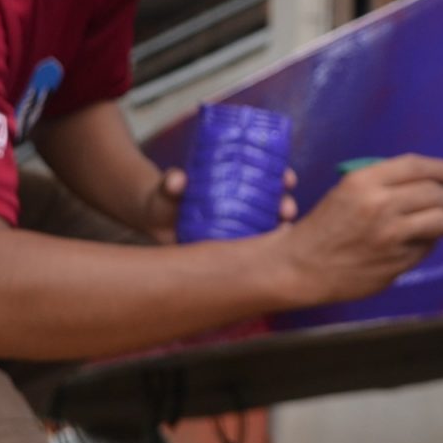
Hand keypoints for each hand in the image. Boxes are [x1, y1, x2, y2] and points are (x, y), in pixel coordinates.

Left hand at [144, 167, 299, 244]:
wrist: (155, 223)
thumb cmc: (167, 199)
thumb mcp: (170, 188)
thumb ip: (173, 183)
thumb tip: (178, 181)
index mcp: (240, 186)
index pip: (270, 180)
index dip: (284, 179)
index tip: (287, 179)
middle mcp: (247, 208)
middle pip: (276, 206)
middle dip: (287, 206)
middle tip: (286, 209)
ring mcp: (241, 231)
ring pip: (269, 231)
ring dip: (281, 232)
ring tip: (282, 233)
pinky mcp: (232, 253)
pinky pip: (252, 255)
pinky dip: (264, 257)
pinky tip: (272, 263)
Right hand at [266, 154, 442, 306]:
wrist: (302, 267)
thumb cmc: (324, 226)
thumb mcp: (347, 191)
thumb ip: (384, 183)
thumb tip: (431, 183)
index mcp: (364, 182)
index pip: (415, 166)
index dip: (442, 168)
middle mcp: (381, 206)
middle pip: (436, 194)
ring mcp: (391, 237)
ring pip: (440, 222)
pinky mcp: (396, 263)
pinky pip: (427, 248)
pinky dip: (428, 243)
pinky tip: (417, 242)